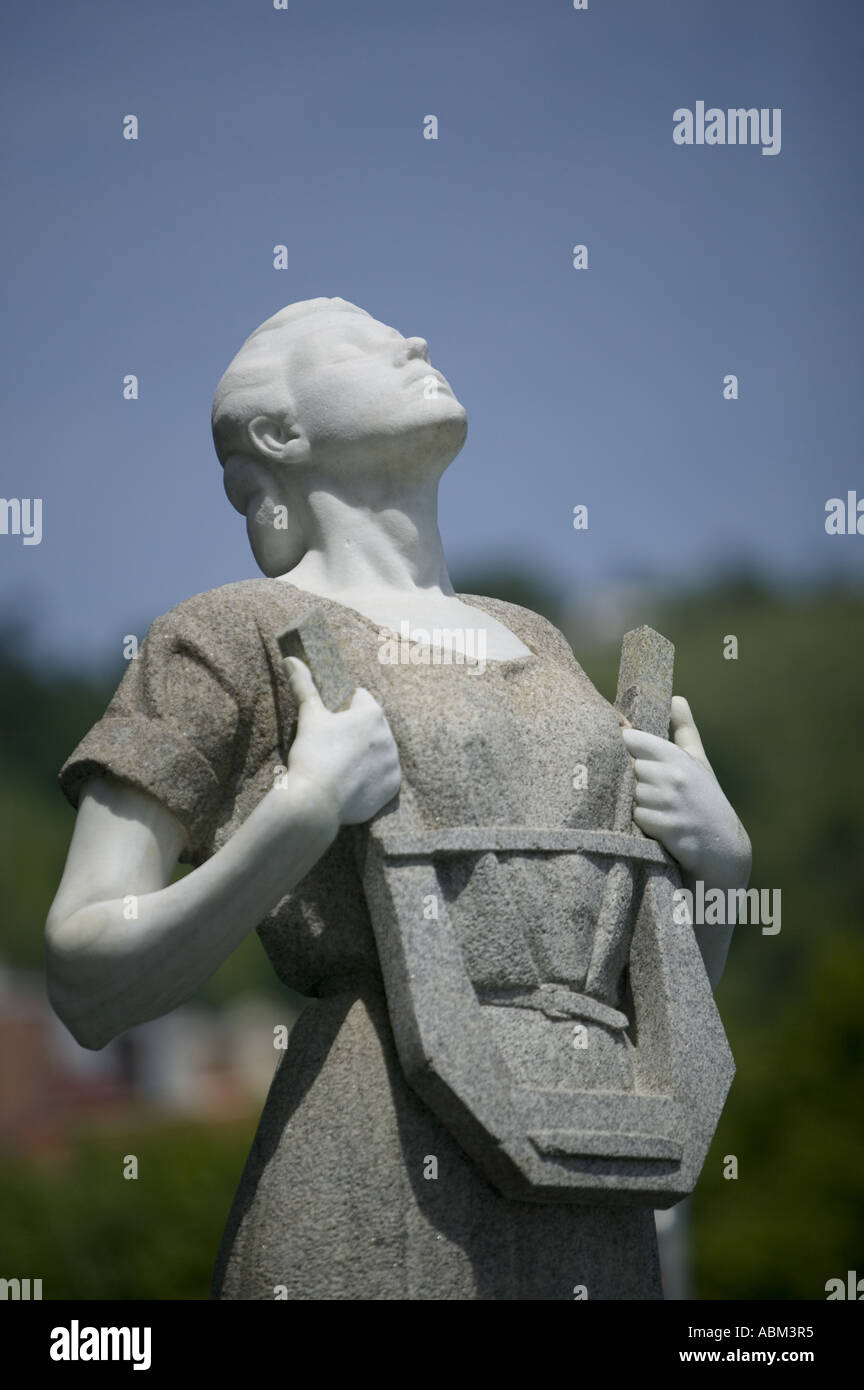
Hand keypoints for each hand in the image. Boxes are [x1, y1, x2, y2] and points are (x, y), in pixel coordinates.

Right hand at [283, 657, 401, 824]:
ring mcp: (393, 763)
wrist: (315, 802)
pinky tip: (351, 783)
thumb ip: (304, 685)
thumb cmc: (312, 754)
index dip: (342, 709)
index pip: (360, 699)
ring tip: (340, 767)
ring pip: (378, 751)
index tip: (330, 724)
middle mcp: (389, 736)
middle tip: (332, 748)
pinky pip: (383, 777)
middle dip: (355, 733)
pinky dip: (370, 779)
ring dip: (365, 755)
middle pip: (371, 726)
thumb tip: (290, 659)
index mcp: (372, 713)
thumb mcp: (308, 716)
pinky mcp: (393, 787)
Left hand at [620, 696, 750, 887]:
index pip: (634, 740)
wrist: (722, 845)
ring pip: (631, 794)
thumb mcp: (698, 761)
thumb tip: (676, 697)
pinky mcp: (666, 828)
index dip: (624, 742)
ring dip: (638, 803)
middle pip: (629, 769)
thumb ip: (683, 729)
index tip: (619, 743)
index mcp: (679, 757)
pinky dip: (642, 822)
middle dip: (635, 779)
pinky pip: (636, 818)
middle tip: (652, 789)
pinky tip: (657, 824)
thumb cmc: (705, 798)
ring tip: (657, 808)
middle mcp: (674, 777)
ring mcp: (670, 803)